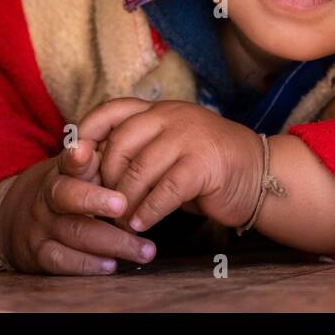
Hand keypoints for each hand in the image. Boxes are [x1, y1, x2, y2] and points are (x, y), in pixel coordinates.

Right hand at [0, 143, 157, 274]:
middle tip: (123, 204)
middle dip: (96, 201)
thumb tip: (141, 146)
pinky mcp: (39, 254)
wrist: (15, 218)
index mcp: (62, 171)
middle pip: (67, 196)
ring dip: (112, 242)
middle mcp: (49, 197)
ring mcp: (42, 226)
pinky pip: (61, 260)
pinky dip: (87, 264)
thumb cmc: (69, 188)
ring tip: (144, 249)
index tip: (85, 151)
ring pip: (73, 232)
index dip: (75, 157)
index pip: (68, 161)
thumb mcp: (79, 169)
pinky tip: (112, 265)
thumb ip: (103, 158)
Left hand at [78, 98, 265, 233]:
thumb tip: (89, 171)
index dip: (88, 132)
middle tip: (102, 203)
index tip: (76, 161)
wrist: (258, 173)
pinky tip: (142, 225)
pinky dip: (149, 211)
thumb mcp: (168, 149)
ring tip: (120, 221)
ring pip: (140, 170)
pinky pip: (165, 191)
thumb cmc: (205, 167)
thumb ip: (137, 151)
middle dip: (106, 179)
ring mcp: (190, 137)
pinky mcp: (204, 163)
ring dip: (125, 201)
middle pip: (120, 144)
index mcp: (160, 110)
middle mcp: (173, 116)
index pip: (112, 110)